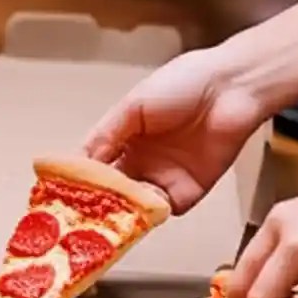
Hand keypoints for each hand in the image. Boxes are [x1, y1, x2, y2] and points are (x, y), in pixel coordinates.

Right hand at [82, 48, 267, 213]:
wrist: (233, 87)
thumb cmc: (185, 82)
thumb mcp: (133, 106)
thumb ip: (105, 135)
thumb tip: (79, 161)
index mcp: (125, 138)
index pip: (95, 167)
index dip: (80, 180)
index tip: (63, 192)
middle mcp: (142, 161)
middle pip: (112, 191)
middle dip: (97, 203)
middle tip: (80, 213)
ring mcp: (164, 177)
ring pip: (134, 205)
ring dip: (120, 210)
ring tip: (105, 215)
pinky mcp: (188, 191)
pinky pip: (163, 210)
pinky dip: (149, 213)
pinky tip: (137, 209)